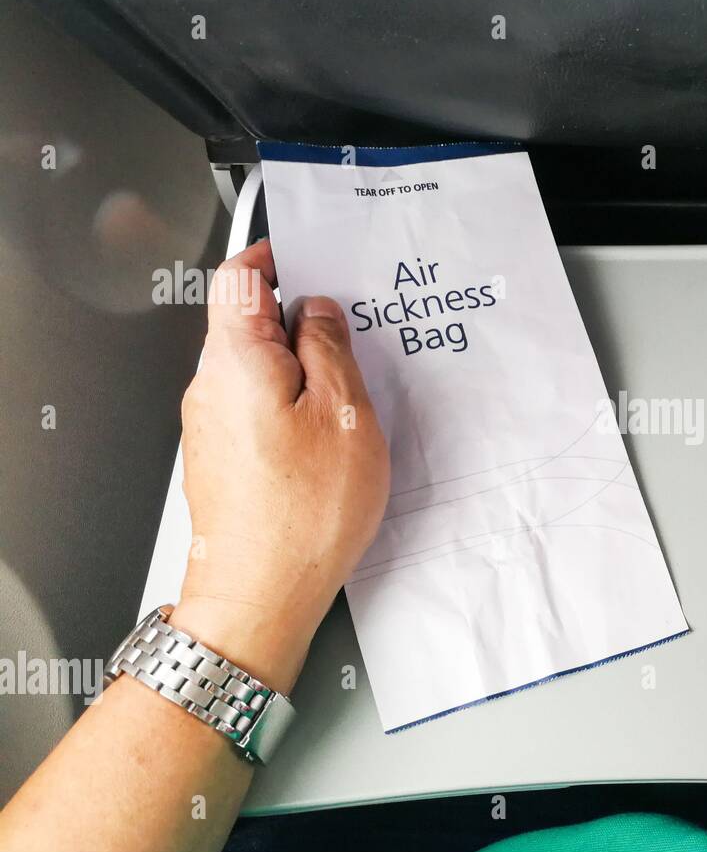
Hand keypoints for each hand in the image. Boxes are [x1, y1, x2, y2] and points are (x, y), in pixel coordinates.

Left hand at [172, 239, 389, 690]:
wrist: (259, 595)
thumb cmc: (300, 518)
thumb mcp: (344, 414)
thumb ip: (330, 348)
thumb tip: (319, 311)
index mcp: (235, 360)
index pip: (237, 275)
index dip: (274, 256)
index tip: (309, 256)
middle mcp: (209, 386)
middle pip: (246, 320)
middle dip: (299, 315)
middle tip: (352, 329)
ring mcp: (210, 423)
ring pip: (255, 366)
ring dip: (299, 364)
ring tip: (350, 389)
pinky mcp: (221, 454)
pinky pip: (255, 404)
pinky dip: (290, 400)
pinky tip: (328, 430)